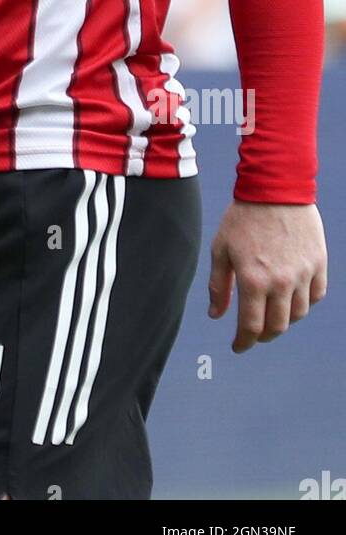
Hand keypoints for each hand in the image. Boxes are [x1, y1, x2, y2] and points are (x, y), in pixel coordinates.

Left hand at [208, 201, 326, 352]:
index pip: (251, 326)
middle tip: (254, 333)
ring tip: (271, 313)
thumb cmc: (243, 217)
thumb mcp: (221, 248)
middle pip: (277, 326)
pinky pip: (315, 295)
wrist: (275, 188)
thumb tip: (216, 315)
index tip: (238, 346)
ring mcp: (303, 274)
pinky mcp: (318, 264)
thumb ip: (218, 285)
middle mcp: (281, 282)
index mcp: (253, 280)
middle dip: (263, 335)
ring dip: (283, 319)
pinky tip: (292, 297)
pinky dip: (304, 302)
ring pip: (298, 314)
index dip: (243, 342)